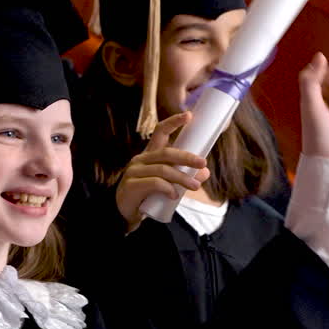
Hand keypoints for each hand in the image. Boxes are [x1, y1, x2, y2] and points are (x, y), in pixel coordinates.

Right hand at [115, 112, 208, 231]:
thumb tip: (205, 172)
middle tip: (203, 163)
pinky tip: (174, 195)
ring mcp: (134, 171)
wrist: (123, 212)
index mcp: (150, 154)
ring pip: (163, 169)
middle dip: (186, 157)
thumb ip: (184, 176)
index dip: (174, 122)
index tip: (189, 115)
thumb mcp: (168, 183)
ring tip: (194, 186)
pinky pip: (154, 183)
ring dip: (181, 177)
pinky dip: (167, 188)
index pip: (160, 132)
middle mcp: (141, 159)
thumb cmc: (147, 194)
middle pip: (166, 152)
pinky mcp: (131, 185)